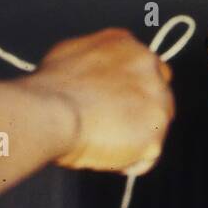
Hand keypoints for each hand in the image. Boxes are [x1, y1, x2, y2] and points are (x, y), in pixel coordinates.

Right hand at [32, 28, 173, 174]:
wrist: (49, 113)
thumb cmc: (49, 90)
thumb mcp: (69, 55)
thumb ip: (96, 62)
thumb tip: (93, 75)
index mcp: (127, 45)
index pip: (147, 69)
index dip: (132, 92)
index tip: (119, 105)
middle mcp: (148, 66)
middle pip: (158, 98)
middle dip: (139, 116)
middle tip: (109, 129)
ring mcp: (156, 101)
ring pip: (154, 129)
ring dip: (133, 140)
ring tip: (100, 143)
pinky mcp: (155, 134)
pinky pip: (147, 157)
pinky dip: (128, 162)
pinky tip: (104, 155)